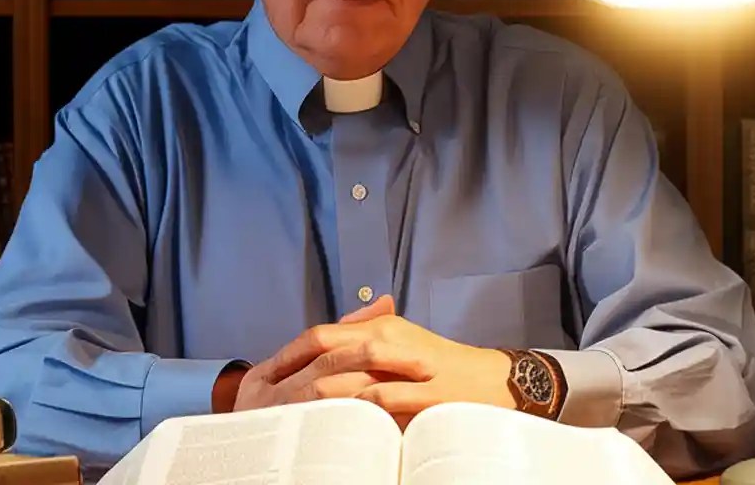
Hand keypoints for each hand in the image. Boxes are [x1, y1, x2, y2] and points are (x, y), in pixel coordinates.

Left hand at [242, 296, 516, 428]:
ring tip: (294, 416)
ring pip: (351, 376)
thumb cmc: (441, 362)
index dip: (290, 353)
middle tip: (271, 401)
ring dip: (319, 397)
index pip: (322, 335)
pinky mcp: (424, 392)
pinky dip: (357, 412)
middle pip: (328, 353)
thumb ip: (363, 335)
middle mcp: (389, 341)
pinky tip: (337, 426)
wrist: (489, 380)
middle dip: (295, 378)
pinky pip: (382, 400)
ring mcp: (407, 367)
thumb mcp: (401, 340)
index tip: (265, 374)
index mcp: (380, 328)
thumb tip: (329, 337)